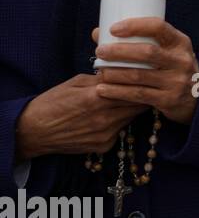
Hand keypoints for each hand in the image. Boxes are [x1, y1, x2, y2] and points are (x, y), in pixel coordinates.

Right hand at [14, 74, 148, 157]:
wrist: (32, 131)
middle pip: (137, 105)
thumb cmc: (52, 103)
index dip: (142, 83)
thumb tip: (121, 71)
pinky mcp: (103, 146)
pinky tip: (109, 118)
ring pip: (130, 118)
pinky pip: (120, 132)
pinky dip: (119, 124)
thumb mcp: (75, 82)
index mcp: (97, 97)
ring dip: (131, 110)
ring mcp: (105, 134)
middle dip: (141, 96)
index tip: (148, 77)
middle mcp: (104, 117)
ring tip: (126, 101)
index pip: (133, 89)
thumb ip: (100, 78)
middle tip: (144, 88)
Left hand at [94, 19, 198, 124]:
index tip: (114, 29)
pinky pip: (138, 94)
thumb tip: (98, 33)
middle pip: (147, 52)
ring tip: (100, 71)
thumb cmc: (172, 67)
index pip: (159, 27)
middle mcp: (181, 60)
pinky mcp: (169, 99)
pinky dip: (117, 91)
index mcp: (180, 42)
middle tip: (100, 51)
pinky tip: (103, 89)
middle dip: (119, 51)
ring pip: (139, 75)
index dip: (135, 26)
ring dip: (114, 73)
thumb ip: (139, 42)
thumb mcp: (166, 51)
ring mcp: (176, 81)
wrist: (197, 97)